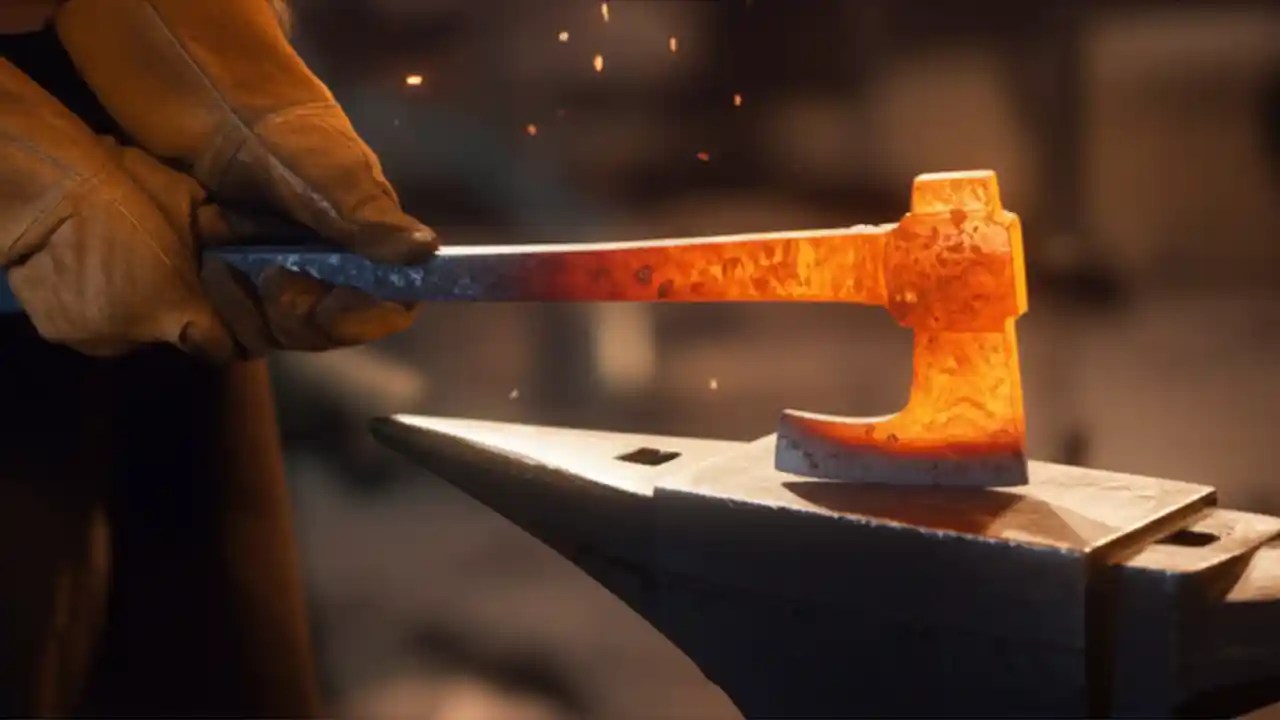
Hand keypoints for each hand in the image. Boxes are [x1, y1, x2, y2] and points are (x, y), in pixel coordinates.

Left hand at [0, 0, 436, 359]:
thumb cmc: (275, 128)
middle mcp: (326, 267)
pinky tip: (210, 265)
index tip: (331, 302)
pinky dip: (224, 303)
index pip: (386, 305)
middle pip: (328, 330)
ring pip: (281, 332)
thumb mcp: (326, 169)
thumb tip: (425, 252)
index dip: (364, 316)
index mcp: (363, 243)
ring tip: (226, 263)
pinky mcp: (236, 279)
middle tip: (271, 275)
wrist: (199, 99)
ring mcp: (279, 274)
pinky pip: (238, 323)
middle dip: (300, 316)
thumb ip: (369, 216)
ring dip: (253, 310)